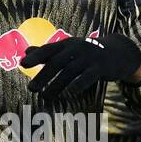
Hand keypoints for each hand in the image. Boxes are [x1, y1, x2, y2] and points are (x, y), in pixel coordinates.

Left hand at [21, 31, 140, 98]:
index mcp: (67, 44)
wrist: (117, 52)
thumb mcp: (68, 49)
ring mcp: (89, 57)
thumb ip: (47, 52)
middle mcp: (76, 48)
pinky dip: (78, 84)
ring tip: (45, 96)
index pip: (48, 49)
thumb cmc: (86, 53)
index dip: (36, 56)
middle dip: (43, 76)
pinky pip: (87, 76)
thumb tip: (26, 52)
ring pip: (69, 72)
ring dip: (56, 85)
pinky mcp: (100, 67)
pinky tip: (70, 93)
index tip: (23, 64)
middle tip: (31, 88)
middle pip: (57, 63)